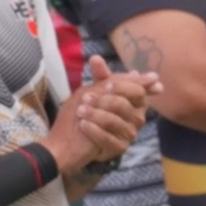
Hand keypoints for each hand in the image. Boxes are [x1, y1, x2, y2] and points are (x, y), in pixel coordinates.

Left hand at [46, 55, 159, 169]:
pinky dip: (93, 130)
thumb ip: (97, 75)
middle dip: (103, 100)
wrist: (66, 140)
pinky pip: (108, 137)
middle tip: (86, 98)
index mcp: (134, 101)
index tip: (107, 86)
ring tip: (80, 111)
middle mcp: (136, 118)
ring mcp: (129, 134)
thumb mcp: (91, 90)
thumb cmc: (83, 112)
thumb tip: (95, 57)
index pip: (139, 91)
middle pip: (126, 104)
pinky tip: (83, 125)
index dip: (122, 87)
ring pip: (115, 121)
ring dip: (95, 114)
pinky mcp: (119, 148)